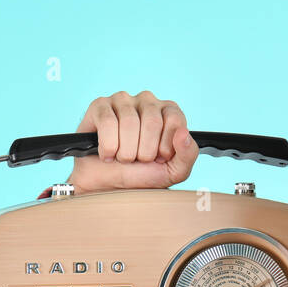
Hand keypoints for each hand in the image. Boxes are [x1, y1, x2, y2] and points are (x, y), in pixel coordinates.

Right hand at [65, 90, 198, 193]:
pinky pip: (107, 123)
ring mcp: (123, 100)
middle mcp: (148, 101)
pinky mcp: (100, 106)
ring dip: (126, 151)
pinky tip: (108, 154)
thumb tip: (183, 133)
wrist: (110, 186)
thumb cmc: (142, 174)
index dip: (165, 145)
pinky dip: (108, 146)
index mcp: (169, 112)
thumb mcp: (174, 171)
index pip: (174, 119)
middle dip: (145, 151)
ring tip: (123, 158)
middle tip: (139, 159)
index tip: (159, 158)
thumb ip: (188, 154)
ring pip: (129, 122)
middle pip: (152, 121)